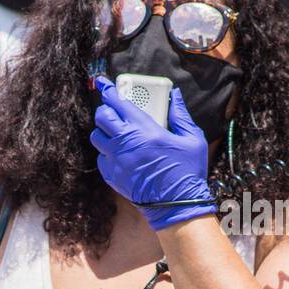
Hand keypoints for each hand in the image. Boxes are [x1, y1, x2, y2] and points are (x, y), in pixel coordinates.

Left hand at [90, 75, 217, 230]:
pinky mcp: (112, 176)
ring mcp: (116, 161)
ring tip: (117, 131)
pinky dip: (106, 151)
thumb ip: (180, 114)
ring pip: (96, 138)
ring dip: (104, 131)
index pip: (118, 103)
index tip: (102, 83)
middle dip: (105, 109)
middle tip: (114, 109)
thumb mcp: (192, 138)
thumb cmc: (186, 171)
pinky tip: (121, 152)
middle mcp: (125, 143)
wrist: (175, 205)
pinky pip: (100, 157)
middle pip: (101, 117)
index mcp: (145, 130)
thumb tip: (174, 95)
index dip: (108, 90)